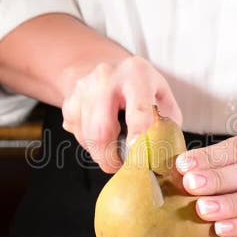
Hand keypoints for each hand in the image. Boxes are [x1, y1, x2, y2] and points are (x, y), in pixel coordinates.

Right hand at [61, 56, 181, 173]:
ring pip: (87, 137)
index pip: (138, 110)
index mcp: (136, 75)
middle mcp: (106, 78)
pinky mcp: (69, 101)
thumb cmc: (141, 88)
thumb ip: (167, 123)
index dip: (138, 136)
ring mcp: (84, 89)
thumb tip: (164, 156)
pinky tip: (100, 135)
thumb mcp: (163, 97)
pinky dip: (90, 144)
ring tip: (114, 149)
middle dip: (111, 158)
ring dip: (101, 153)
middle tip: (122, 166)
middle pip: (102, 129)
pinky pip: (77, 134)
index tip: (138, 157)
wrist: (109, 69)